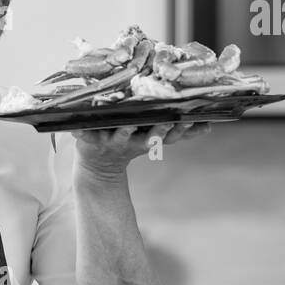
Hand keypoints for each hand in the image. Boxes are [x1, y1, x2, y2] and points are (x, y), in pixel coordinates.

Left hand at [71, 121, 211, 180]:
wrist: (97, 166)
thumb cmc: (129, 141)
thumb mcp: (154, 137)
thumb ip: (178, 131)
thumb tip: (208, 123)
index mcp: (149, 139)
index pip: (170, 135)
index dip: (181, 129)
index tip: (191, 119)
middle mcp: (134, 141)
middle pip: (150, 137)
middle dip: (160, 131)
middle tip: (168, 122)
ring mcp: (113, 141)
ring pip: (122, 135)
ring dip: (127, 132)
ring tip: (131, 124)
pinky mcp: (91, 140)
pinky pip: (85, 135)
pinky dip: (80, 133)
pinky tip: (76, 130)